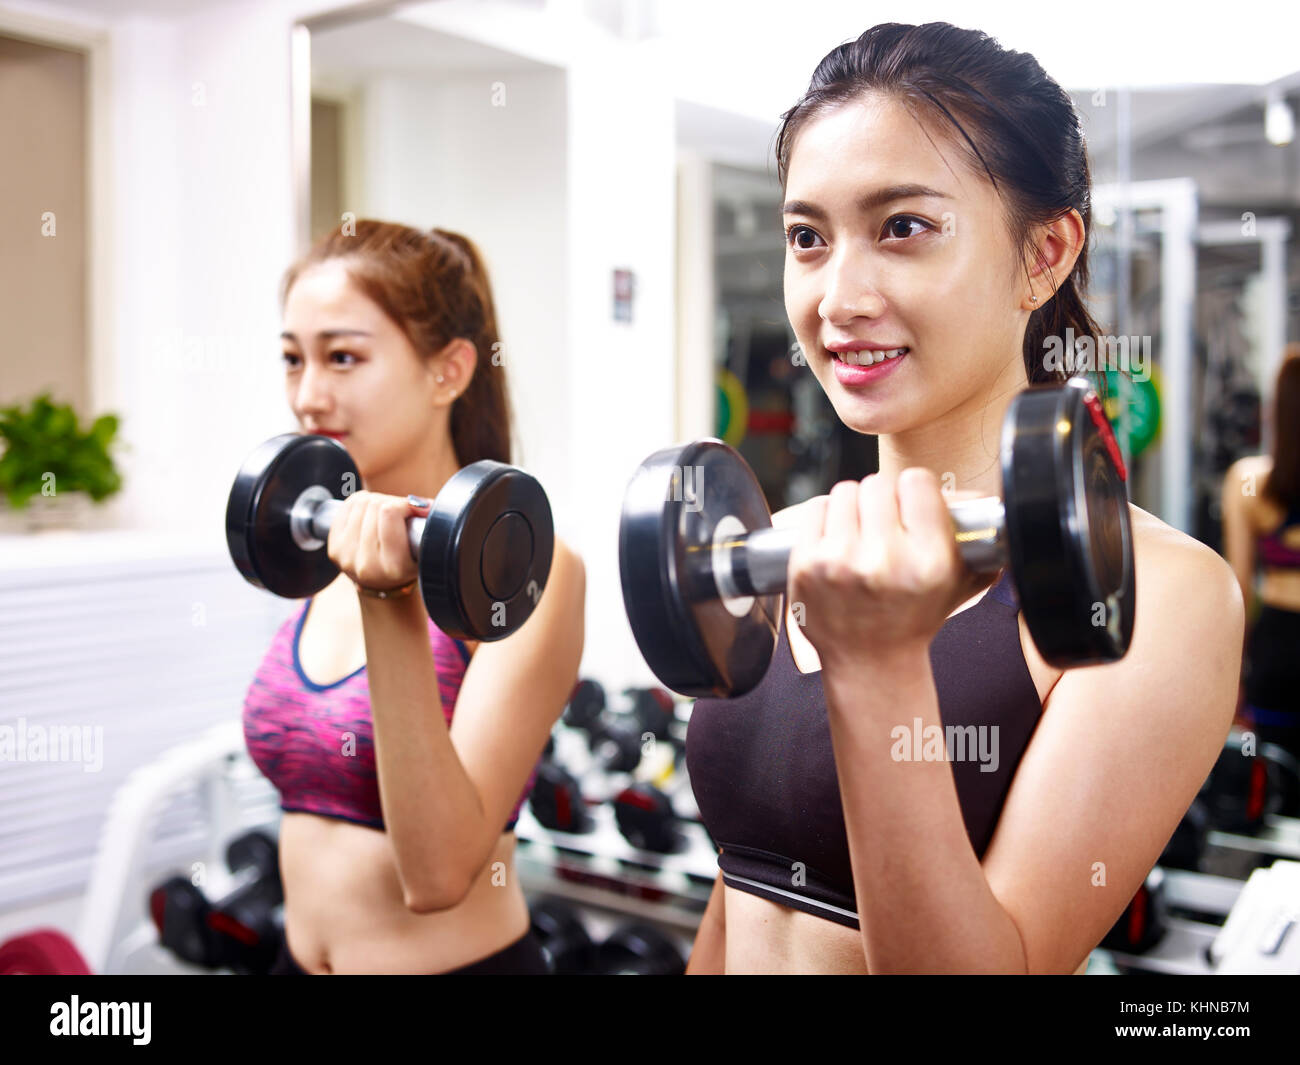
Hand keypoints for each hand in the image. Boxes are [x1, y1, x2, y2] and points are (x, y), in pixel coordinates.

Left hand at [326, 491, 431, 593]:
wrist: (383, 587)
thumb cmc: (410, 563)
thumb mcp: (425, 552)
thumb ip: (426, 527)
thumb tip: (418, 503)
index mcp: (394, 567)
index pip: (390, 513)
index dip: (404, 504)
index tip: (414, 509)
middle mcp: (367, 564)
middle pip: (375, 506)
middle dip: (391, 503)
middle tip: (400, 512)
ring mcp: (346, 556)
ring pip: (361, 503)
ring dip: (377, 501)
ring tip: (386, 513)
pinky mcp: (334, 548)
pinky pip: (347, 506)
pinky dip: (360, 502)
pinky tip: (369, 513)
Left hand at [787, 469, 990, 669]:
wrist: (870, 661)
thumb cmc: (916, 616)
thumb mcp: (960, 581)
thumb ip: (977, 538)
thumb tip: (981, 497)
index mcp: (929, 561)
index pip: (916, 481)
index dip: (915, 490)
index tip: (913, 505)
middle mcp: (884, 560)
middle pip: (878, 483)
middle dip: (883, 498)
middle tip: (885, 521)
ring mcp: (839, 562)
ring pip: (845, 491)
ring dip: (854, 505)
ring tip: (861, 530)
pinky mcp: (806, 565)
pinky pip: (816, 509)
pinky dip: (827, 516)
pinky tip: (838, 536)